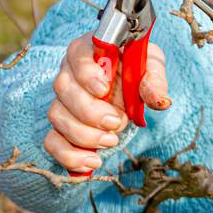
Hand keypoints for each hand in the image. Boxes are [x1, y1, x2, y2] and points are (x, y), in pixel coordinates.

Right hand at [44, 34, 169, 173]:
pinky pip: (53, 141)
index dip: (86, 73)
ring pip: (57, 117)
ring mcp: (62, 100)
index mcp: (88, 50)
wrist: (129, 85)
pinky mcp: (62, 125)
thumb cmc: (135, 68)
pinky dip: (69, 156)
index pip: (77, 55)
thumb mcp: (150, 66)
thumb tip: (160, 101)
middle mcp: (69, 73)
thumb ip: (154, 80)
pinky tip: (92, 162)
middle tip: (116, 122)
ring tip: (111, 140)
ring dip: (84, 135)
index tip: (103, 89)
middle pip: (64, 90)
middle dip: (90, 112)